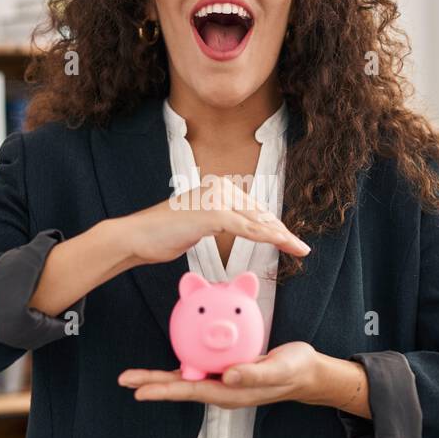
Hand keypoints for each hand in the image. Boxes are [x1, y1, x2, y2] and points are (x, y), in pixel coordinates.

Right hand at [113, 176, 309, 267]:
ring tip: (300, 249)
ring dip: (282, 236)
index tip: (288, 240)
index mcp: (218, 187)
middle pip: (259, 213)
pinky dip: (267, 236)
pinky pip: (247, 227)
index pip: (253, 209)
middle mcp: (219, 188)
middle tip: (301, 248)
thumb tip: (235, 226)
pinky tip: (283, 243)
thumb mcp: (197, 224)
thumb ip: (218, 221)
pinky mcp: (213, 214)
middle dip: (282, 232)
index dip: (273, 226)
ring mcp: (216, 199)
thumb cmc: (163, 234)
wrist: (137, 236)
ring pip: (257, 220)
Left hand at [118, 341, 321, 408]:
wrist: (305, 372)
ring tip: (134, 375)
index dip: (165, 391)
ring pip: (185, 379)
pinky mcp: (225, 372)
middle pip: (180, 387)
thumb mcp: (278, 369)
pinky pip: (198, 367)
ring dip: (159, 377)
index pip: (191, 391)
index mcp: (231, 393)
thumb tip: (228, 377)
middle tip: (124, 380)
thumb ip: (255, 375)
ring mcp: (222, 383)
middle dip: (152, 384)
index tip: (140, 392)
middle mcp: (222, 390)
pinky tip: (169, 356)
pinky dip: (181, 363)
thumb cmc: (294, 370)